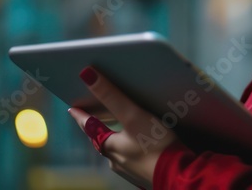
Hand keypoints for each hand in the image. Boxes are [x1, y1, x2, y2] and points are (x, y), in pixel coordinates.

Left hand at [70, 66, 179, 188]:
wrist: (179, 175)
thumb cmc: (156, 145)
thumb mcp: (133, 115)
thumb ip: (111, 96)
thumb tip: (86, 76)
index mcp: (109, 146)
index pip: (89, 127)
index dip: (81, 116)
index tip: (72, 109)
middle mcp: (116, 161)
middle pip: (103, 140)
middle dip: (100, 128)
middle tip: (96, 118)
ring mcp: (131, 169)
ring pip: (119, 150)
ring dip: (118, 140)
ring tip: (121, 130)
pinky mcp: (146, 174)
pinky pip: (134, 158)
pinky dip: (134, 149)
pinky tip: (142, 146)